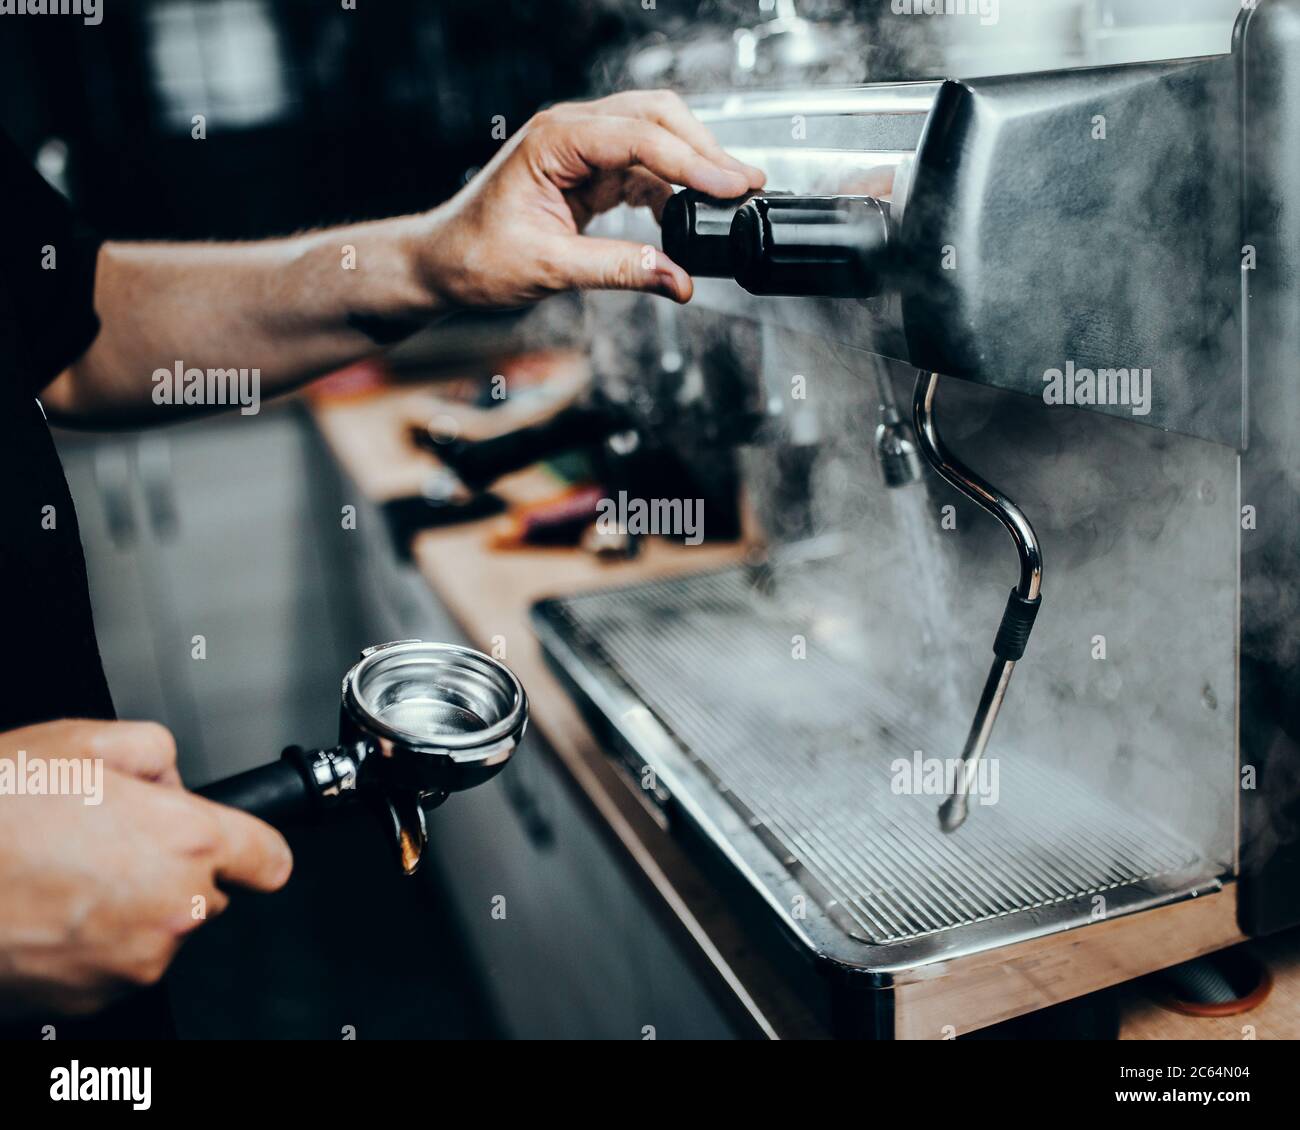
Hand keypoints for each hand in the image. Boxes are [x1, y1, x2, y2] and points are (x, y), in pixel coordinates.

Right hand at [0, 720, 292, 1017]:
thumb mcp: (86, 741)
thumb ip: (155, 753)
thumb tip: (171, 779)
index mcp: (186, 841)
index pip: (268, 859)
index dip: (256, 850)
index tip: (251, 853)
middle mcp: (172, 909)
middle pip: (207, 894)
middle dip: (172, 869)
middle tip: (107, 844)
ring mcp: (133, 961)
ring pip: (160, 932)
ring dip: (130, 909)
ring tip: (65, 875)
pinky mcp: (92, 1001)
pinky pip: (115, 968)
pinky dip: (93, 945)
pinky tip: (50, 911)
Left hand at [415, 90, 765, 308]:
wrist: (441, 265)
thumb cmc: (475, 257)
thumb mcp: (549, 268)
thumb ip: (618, 270)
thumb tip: (678, 280)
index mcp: (555, 140)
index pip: (639, 136)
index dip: (691, 162)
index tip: (731, 187)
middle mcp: (570, 132)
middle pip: (655, 116)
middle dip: (704, 149)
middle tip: (745, 184)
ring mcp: (581, 151)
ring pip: (654, 135)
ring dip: (693, 163)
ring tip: (732, 194)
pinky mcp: (588, 174)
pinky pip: (642, 169)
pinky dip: (671, 188)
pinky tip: (690, 214)